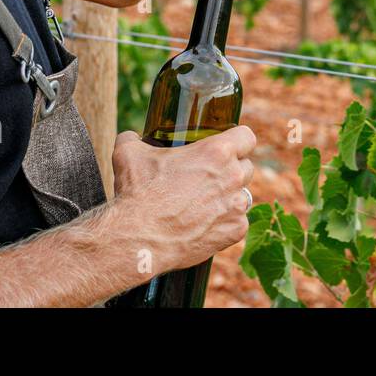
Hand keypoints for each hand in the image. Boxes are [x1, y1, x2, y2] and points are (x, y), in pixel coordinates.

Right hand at [111, 125, 256, 275]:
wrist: (139, 239)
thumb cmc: (137, 193)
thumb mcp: (129, 154)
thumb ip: (134, 139)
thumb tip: (132, 137)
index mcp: (217, 152)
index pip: (247, 137)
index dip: (238, 141)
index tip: (227, 148)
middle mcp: (233, 177)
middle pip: (246, 167)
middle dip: (231, 170)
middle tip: (209, 177)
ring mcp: (237, 206)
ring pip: (243, 196)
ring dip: (229, 198)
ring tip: (205, 204)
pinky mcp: (235, 231)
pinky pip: (238, 222)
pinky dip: (225, 224)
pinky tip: (205, 225)